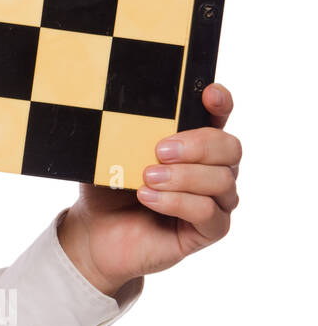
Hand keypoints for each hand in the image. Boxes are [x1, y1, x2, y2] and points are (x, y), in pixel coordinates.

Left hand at [59, 83, 240, 296]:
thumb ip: (127, 132)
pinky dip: (177, 202)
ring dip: (182, 176)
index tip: (208, 95)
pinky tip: (148, 198)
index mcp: (193, 143)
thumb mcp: (113, 154)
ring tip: (146, 178)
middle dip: (198, 145)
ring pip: (221, 180)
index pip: (218, 116)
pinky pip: (208, 211)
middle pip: (230, 147)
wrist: (94, 230)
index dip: (220, 102)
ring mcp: (216, 200)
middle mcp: (213, 169)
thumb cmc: (109, 188)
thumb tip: (123, 109)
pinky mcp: (209, 229)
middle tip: (159, 151)